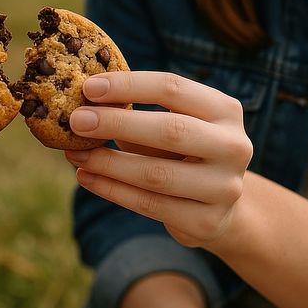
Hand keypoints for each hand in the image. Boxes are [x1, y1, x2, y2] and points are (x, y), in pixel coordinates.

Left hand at [64, 71, 251, 248]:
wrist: (220, 209)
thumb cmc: (182, 154)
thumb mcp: (170, 125)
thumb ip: (136, 112)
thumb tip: (83, 102)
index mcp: (225, 110)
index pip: (173, 88)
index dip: (129, 85)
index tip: (88, 87)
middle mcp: (234, 147)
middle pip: (170, 130)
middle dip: (116, 123)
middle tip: (76, 120)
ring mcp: (224, 188)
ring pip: (155, 174)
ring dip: (107, 163)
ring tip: (73, 153)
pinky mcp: (207, 222)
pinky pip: (149, 205)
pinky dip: (111, 190)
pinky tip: (86, 177)